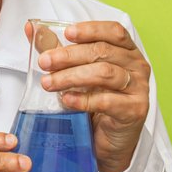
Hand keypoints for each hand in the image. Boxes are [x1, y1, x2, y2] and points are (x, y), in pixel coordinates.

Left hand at [26, 20, 149, 171]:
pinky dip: (84, 99)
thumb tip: (32, 29)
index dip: (91, 30)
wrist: (108, 142)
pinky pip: (108, 101)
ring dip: (72, 77)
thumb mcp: (77, 73)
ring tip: (49, 83)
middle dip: (69, 56)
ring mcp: (139, 88)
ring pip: (105, 73)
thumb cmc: (96, 103)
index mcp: (127, 51)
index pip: (113, 32)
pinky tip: (67, 100)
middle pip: (103, 52)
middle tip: (44, 62)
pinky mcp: (135, 110)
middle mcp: (137, 66)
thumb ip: (58, 50)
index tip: (67, 33)